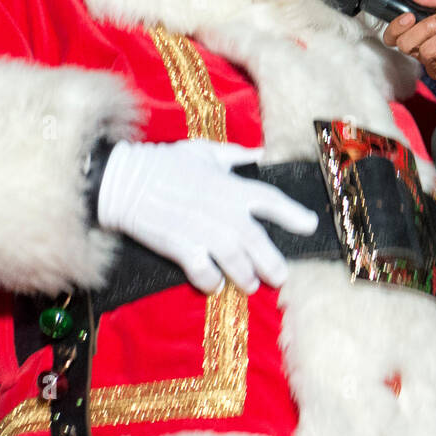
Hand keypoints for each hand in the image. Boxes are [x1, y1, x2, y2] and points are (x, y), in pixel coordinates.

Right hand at [96, 139, 317, 294]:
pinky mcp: (180, 247)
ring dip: (245, 276)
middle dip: (272, 262)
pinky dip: (211, 281)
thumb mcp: (204, 150)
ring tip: (249, 284)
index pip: (271, 200)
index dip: (294, 214)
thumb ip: (235, 155)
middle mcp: (223, 211)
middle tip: (280, 277)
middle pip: (258, 241)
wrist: (124, 181)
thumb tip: (259, 153)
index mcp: (231, 186)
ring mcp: (202, 231)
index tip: (310, 225)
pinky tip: (215, 285)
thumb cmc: (164, 162)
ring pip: (235, 261)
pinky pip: (203, 272)